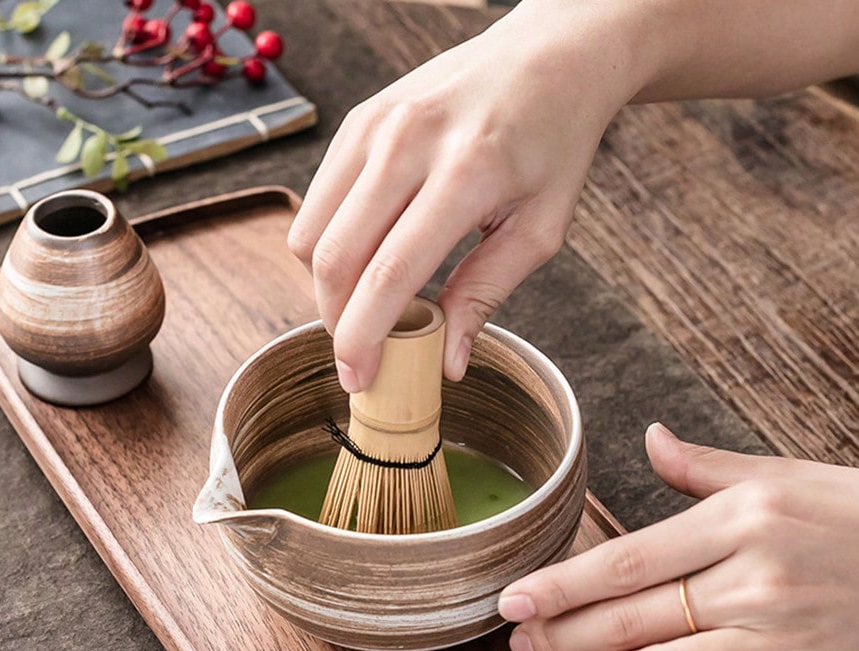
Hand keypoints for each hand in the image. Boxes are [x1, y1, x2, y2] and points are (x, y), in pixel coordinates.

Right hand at [288, 1, 644, 391]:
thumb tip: (447, 362)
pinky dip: (328, 245)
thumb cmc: (554, 144)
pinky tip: (364, 258)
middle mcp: (408, 142)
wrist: (550, 57)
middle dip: (337, 322)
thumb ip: (485, 295)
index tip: (359, 379)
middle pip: (336, 258)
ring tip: (365, 306)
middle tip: (359, 355)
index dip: (364, 338)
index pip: (390, 273)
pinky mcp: (358, 119)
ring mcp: (375, 125)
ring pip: (311, 233)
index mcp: (466, 174)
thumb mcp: (540, 229)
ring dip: (326, 286)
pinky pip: (316, 202)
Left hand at [499, 423, 858, 650]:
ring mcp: (780, 645)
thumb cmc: (847, 517)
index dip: (559, 585)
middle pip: (627, 619)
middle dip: (561, 635)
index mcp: (737, 524)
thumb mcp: (777, 478)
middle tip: (522, 642)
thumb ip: (703, 468)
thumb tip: (650, 438)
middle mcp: (753, 583)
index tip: (512, 600)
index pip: (624, 561)